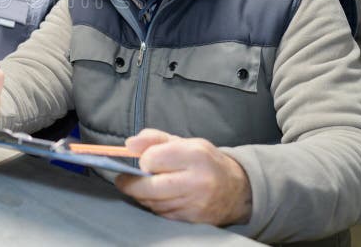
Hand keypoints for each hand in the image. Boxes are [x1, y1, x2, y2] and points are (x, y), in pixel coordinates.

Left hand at [114, 128, 251, 225]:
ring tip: (142, 186)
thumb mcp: (183, 142)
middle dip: (131, 184)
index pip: (152, 159)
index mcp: (194, 155)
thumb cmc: (204, 161)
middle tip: (123, 179)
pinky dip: (155, 206)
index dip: (143, 160)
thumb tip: (129, 145)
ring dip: (142, 196)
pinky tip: (157, 198)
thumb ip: (154, 139)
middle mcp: (197, 181)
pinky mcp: (194, 220)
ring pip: (153, 203)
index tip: (143, 160)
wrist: (237, 189)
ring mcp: (196, 204)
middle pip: (149, 187)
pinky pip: (163, 214)